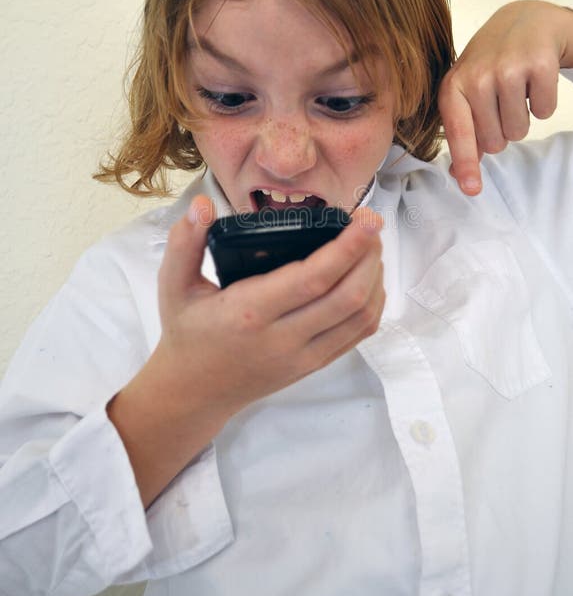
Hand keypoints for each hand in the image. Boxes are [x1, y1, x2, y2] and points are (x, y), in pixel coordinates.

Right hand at [109, 195, 384, 505]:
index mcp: (250, 313)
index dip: (347, 248)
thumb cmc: (187, 331)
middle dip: (369, 255)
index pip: (313, 279)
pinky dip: (373, 303)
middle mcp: (283, 338)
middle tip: (371, 223)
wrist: (194, 392)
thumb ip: (184, 242)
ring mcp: (303, 356)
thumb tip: (202, 204)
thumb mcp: (174, 285)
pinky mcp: (315, 365)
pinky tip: (369, 278)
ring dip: (376, 278)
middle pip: (348, 297)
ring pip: (360, 317)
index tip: (365, 220)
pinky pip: (358, 335)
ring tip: (371, 246)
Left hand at [438, 0, 572, 194]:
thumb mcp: (467, 93)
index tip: (471, 189)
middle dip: (503, 131)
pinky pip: (544, 112)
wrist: (524, 21)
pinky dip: (543, 103)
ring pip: (520, 131)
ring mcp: (508, 68)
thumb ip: (463, 134)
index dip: (466, 164)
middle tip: (502, 102)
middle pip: (496, 142)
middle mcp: (476, 76)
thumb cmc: (491, 65)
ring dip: (523, 118)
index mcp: (453, 87)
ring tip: (517, 90)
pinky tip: (534, 81)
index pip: (460, 133)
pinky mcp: (539, 64)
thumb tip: (461, 177)